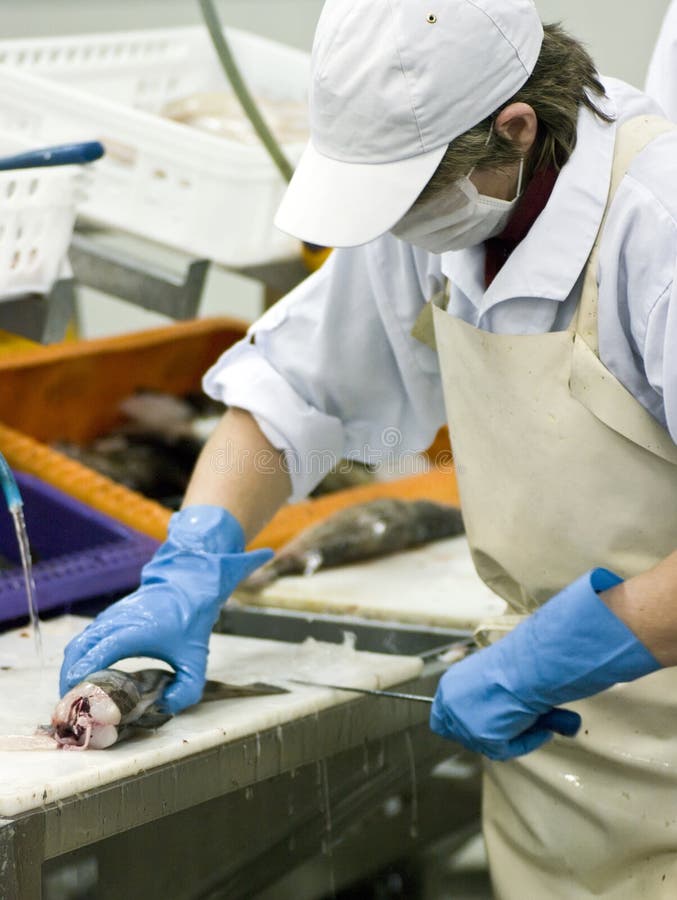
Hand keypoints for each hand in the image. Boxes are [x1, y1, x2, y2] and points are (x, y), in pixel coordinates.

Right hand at [60, 506, 271, 712]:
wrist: (186, 586)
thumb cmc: (190, 624)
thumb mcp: (196, 661)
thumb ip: (186, 690)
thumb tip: (163, 709)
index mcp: (138, 630)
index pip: (103, 649)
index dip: (85, 671)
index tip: (74, 693)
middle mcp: (117, 621)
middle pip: (80, 648)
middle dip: (70, 677)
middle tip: (74, 706)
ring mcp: (108, 617)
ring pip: (78, 643)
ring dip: (71, 668)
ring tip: (77, 697)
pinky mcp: (106, 618)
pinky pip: (84, 639)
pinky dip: (77, 658)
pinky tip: (85, 678)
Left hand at [430, 568, 660, 759]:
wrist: (549, 653)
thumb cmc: (539, 649)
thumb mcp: (518, 657)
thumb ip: (504, 669)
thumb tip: (513, 659)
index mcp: (456, 676)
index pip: (448, 714)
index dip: (482, 716)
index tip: (511, 710)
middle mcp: (451, 693)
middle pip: (466, 732)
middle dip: (501, 725)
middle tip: (527, 707)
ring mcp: (462, 712)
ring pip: (490, 742)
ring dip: (516, 730)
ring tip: (536, 706)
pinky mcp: (479, 731)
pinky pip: (505, 750)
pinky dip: (526, 739)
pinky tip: (539, 716)